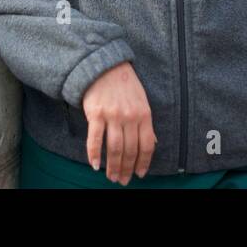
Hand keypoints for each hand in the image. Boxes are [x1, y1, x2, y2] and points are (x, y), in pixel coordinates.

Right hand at [81, 62, 156, 183]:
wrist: (104, 66)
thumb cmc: (125, 84)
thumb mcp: (142, 100)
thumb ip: (145, 122)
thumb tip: (152, 143)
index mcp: (144, 114)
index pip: (147, 145)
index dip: (143, 162)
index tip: (139, 174)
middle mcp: (130, 117)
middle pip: (130, 150)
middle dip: (127, 169)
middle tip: (123, 181)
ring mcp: (112, 116)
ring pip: (114, 148)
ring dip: (113, 166)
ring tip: (111, 177)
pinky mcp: (96, 114)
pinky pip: (95, 139)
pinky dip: (94, 155)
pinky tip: (95, 165)